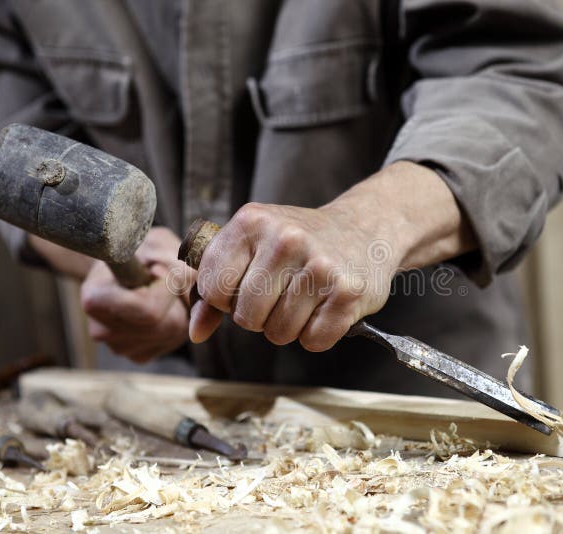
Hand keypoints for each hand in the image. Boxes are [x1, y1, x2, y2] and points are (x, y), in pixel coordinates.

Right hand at [80, 227, 194, 362]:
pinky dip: (177, 323)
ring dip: (180, 309)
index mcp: (96, 300)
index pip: (148, 309)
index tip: (161, 268)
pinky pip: (173, 342)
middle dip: (178, 300)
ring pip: (173, 335)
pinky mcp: (137, 355)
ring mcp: (118, 347)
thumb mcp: (158, 245)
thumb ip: (178, 267)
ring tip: (161, 291)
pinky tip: (163, 306)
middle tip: (164, 279)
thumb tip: (196, 300)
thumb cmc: (140, 252)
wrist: (123, 265)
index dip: (167, 287)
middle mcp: (101, 331)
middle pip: (166, 326)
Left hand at [190, 162, 474, 350]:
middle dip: (258, 318)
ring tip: (303, 300)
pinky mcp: (348, 292)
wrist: (365, 229)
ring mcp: (321, 266)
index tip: (245, 287)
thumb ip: (216, 286)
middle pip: (246, 317)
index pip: (214, 288)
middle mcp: (286, 239)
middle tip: (278, 297)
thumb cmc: (298, 242)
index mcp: (252, 222)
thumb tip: (196, 333)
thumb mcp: (252, 246)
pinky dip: (316, 335)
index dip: (226, 299)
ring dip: (287, 328)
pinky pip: (314, 341)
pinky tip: (324, 308)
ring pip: (279, 334)